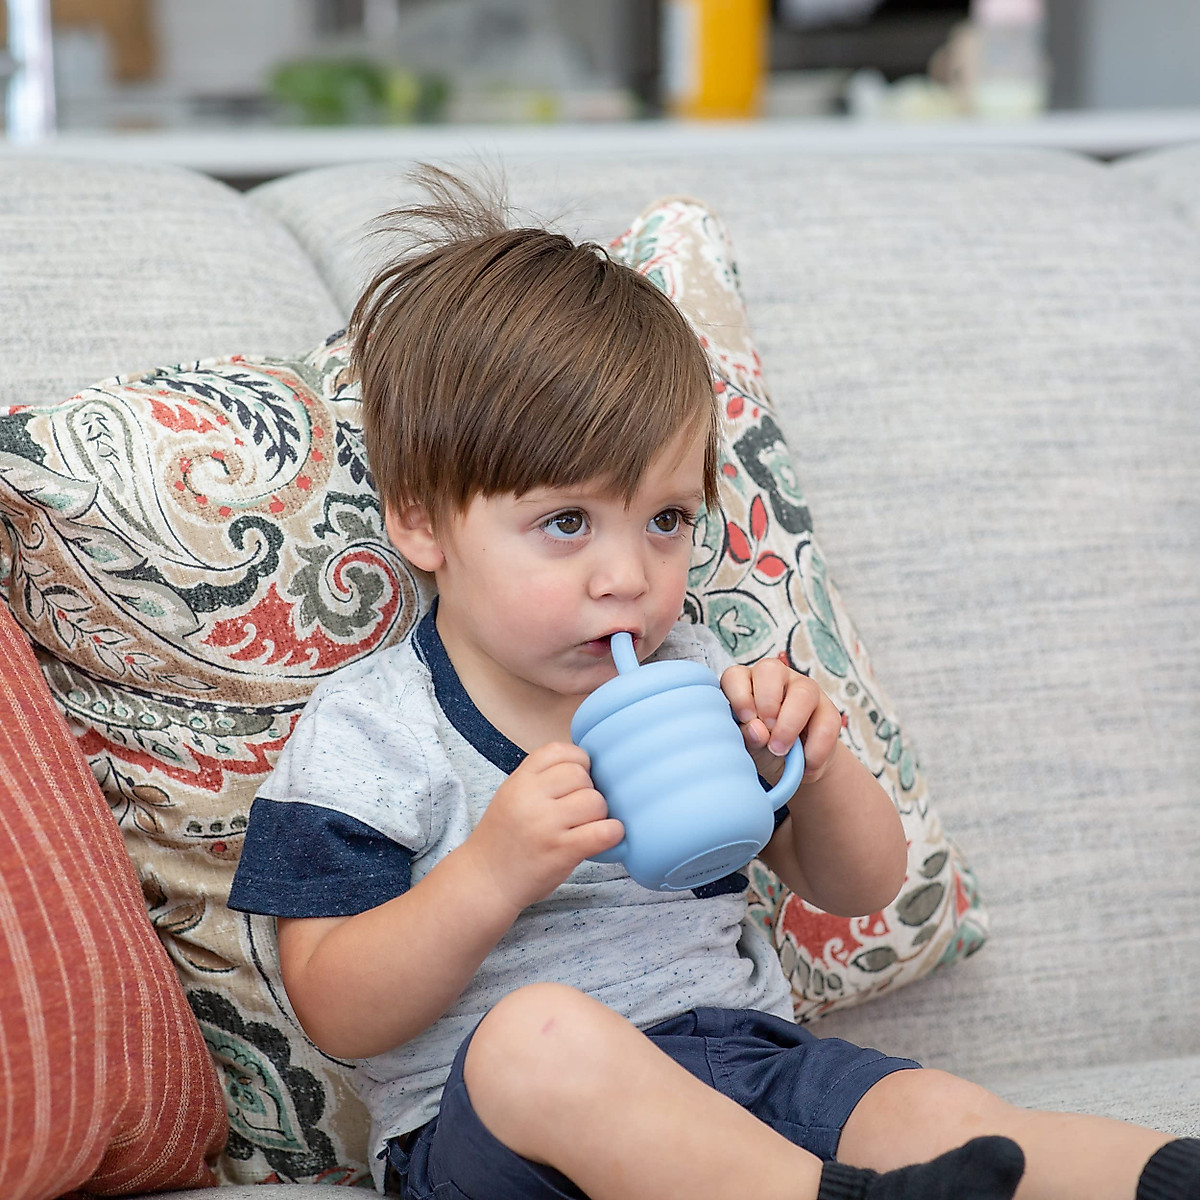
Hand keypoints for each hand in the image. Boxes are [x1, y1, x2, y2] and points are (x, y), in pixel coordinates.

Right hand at [463, 742, 623, 914]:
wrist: (485, 881)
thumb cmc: (505, 839)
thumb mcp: (511, 796)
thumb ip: (541, 779)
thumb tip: (587, 767)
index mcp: (518, 781)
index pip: (559, 751)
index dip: (577, 761)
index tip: (578, 779)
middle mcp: (530, 799)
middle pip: (581, 775)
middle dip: (587, 790)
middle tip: (579, 810)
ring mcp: (546, 825)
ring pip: (595, 801)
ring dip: (599, 814)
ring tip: (586, 826)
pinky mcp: (562, 851)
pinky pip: (603, 832)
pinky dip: (613, 833)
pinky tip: (607, 836)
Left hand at [721, 657, 843, 789]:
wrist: (795, 769)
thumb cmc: (761, 751)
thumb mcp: (749, 749)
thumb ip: (747, 738)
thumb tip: (757, 731)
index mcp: (744, 684)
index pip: (735, 676)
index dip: (738, 696)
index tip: (744, 719)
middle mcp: (773, 679)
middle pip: (770, 670)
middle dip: (767, 702)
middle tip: (766, 731)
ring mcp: (802, 689)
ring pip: (803, 691)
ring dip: (791, 724)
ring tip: (780, 749)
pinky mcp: (827, 708)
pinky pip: (828, 722)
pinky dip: (816, 748)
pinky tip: (807, 764)